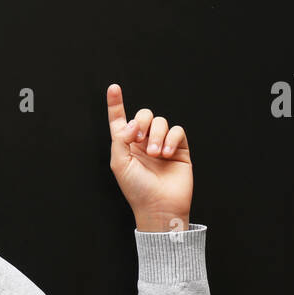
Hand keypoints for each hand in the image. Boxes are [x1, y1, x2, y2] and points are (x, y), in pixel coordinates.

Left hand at [106, 83, 192, 231]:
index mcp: (126, 145)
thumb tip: (131, 123)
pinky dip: (171, 139)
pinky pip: (177, 131)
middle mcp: (143, 142)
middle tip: (139, 139)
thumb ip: (120, 139)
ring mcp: (162, 144)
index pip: (120, 120)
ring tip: (155, 154)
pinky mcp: (179, 149)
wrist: (160, 206)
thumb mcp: (119, 163)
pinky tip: (167, 153)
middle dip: (141, 121)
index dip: (116, 104)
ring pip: (161, 121)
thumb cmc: (137, 189)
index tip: (114, 88)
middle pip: (143, 115)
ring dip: (156, 135)